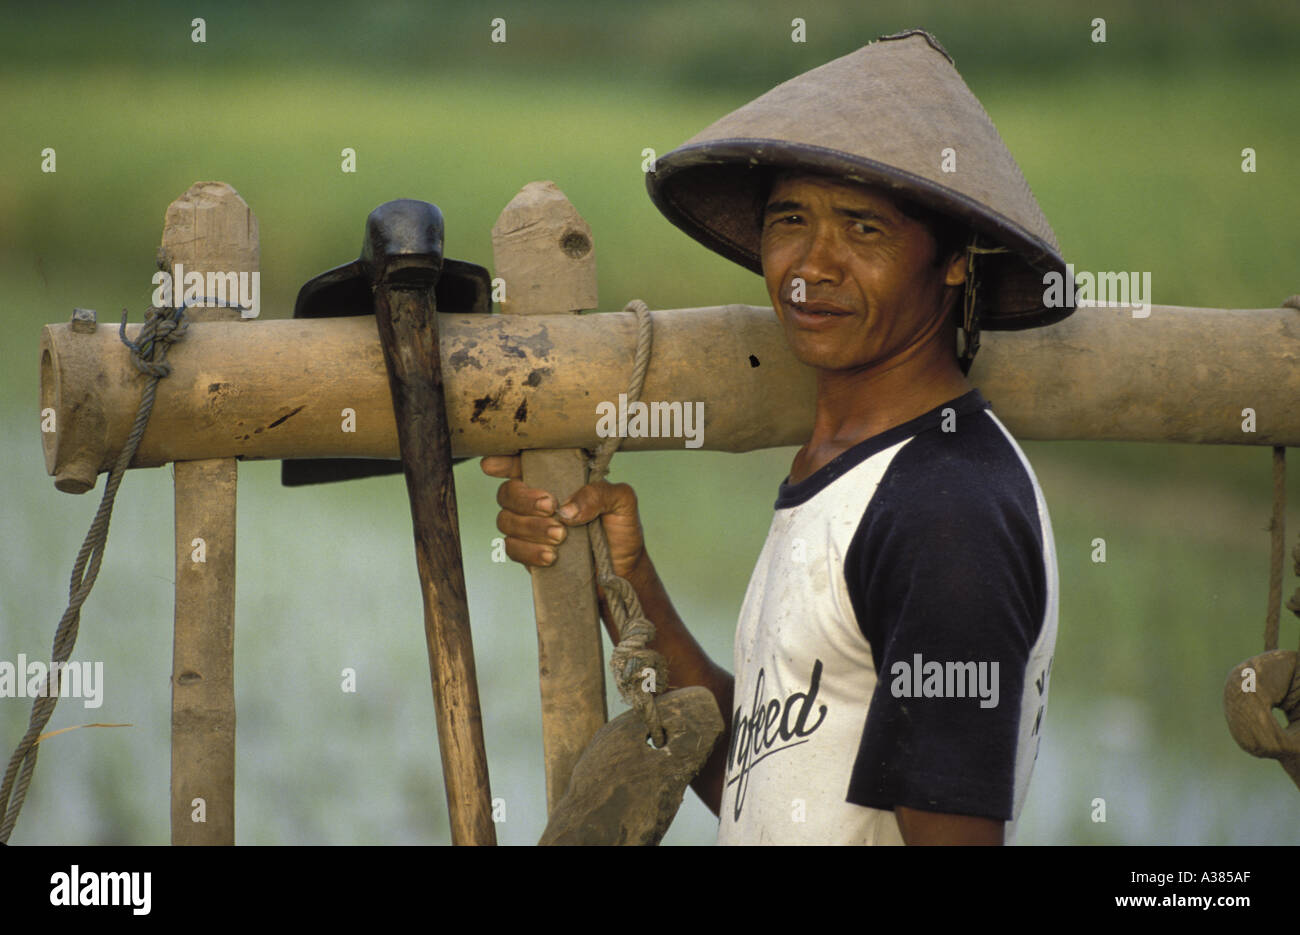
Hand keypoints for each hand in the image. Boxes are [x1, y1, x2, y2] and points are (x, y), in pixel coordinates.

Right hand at [480, 455, 647, 580]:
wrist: (622, 572)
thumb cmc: (621, 531)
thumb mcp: (622, 502)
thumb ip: (598, 494)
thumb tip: (566, 509)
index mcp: (558, 479)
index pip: (524, 464)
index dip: (504, 461)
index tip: (492, 465)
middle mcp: (539, 500)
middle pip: (507, 493)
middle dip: (524, 500)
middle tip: (551, 508)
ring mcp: (531, 527)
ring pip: (506, 521)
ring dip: (531, 528)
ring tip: (560, 537)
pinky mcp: (529, 553)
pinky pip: (512, 549)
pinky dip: (529, 552)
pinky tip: (551, 557)